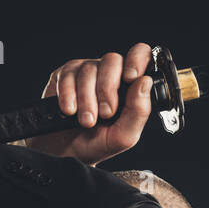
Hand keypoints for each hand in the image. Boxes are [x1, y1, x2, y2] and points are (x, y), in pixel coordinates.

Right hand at [24, 44, 154, 164]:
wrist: (66, 152)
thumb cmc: (97, 143)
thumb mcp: (124, 135)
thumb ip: (139, 111)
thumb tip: (145, 82)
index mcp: (129, 85)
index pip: (140, 55)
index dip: (137, 60)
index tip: (130, 78)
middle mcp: (109, 74)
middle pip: (112, 60)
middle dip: (107, 90)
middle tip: (105, 114)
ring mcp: (86, 71)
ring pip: (89, 69)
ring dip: (87, 99)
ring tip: (86, 120)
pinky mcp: (64, 75)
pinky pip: (67, 75)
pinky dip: (68, 95)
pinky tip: (69, 111)